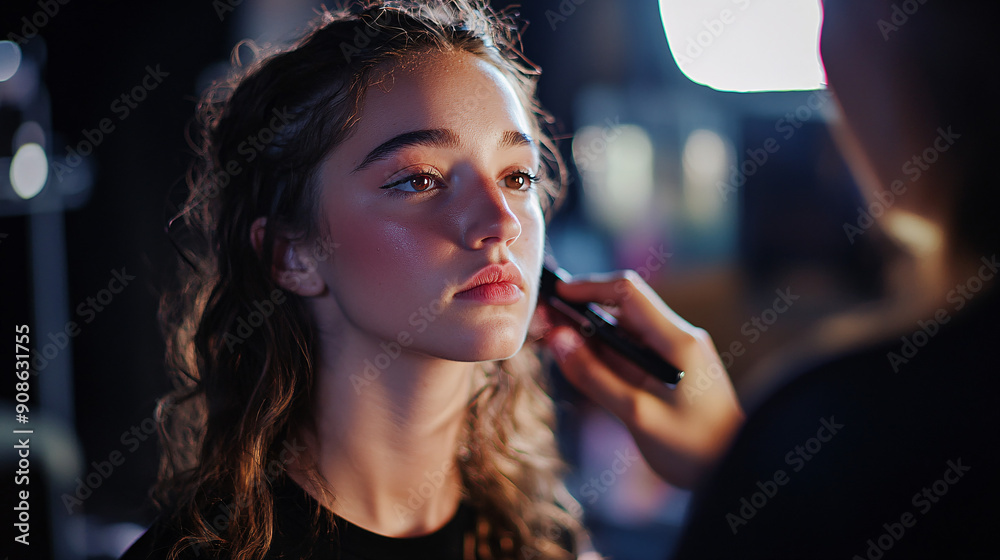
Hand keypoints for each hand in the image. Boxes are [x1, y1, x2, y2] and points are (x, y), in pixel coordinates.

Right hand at [541, 270, 744, 488]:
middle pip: (622, 309)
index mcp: (678, 340)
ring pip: (623, 331)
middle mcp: (678, 337)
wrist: (738, 470)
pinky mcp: (670, 370)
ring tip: (553, 346)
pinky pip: (630, 353)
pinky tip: (579, 364)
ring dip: (588, 336)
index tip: (552, 297)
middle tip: (543, 328)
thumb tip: (558, 338)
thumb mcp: (637, 415)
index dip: (587, 288)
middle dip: (580, 313)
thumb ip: (594, 376)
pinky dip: (603, 355)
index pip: (627, 291)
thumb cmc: (695, 449)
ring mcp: (675, 353)